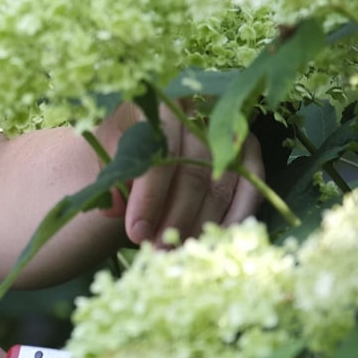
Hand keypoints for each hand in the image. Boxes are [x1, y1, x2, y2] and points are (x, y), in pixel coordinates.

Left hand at [100, 102, 261, 247]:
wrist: (147, 121)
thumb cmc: (123, 137)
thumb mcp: (106, 148)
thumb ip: (109, 176)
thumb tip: (112, 209)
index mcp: (159, 105)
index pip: (159, 156)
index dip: (149, 198)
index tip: (136, 232)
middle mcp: (198, 111)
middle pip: (193, 173)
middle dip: (175, 218)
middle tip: (159, 251)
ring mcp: (228, 129)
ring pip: (221, 184)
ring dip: (202, 225)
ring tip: (180, 252)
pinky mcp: (249, 147)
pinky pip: (251, 187)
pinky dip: (235, 218)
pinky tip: (216, 241)